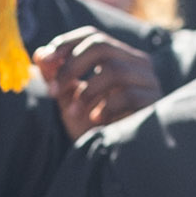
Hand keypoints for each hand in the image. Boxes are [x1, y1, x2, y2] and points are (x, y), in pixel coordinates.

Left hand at [33, 22, 157, 137]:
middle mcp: (136, 64)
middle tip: (53, 91)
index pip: (92, 37)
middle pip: (101, 45)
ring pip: (115, 70)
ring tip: (72, 112)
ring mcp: (149, 82)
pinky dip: (106, 107)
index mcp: (117, 58)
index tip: (44, 61)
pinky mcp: (155, 102)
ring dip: (86, 91)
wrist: (114, 160)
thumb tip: (40, 54)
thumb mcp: (68, 100)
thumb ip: (56, 77)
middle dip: (71, 67)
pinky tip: (96, 121)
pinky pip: (129, 95)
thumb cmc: (92, 128)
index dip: (66, 44)